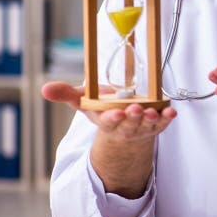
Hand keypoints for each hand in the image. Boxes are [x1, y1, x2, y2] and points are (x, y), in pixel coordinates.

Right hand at [42, 81, 177, 197]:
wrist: (122, 122)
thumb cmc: (103, 109)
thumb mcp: (83, 102)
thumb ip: (66, 94)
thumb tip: (45, 89)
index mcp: (107, 121)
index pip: (108, 122)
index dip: (112, 118)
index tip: (115, 113)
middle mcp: (125, 127)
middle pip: (129, 124)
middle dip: (133, 118)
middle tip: (136, 109)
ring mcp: (141, 127)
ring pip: (147, 125)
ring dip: (151, 119)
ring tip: (153, 112)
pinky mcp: (155, 124)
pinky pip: (162, 123)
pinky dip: (167, 118)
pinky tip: (171, 112)